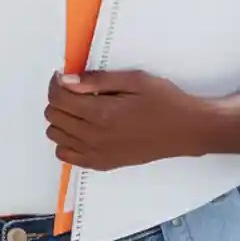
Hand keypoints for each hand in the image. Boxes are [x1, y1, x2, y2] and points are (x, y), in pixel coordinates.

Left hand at [45, 70, 213, 171]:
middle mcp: (94, 137)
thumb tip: (67, 80)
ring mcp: (97, 154)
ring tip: (80, 109)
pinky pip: (66, 155)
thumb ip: (98, 80)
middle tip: (76, 90)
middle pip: (53, 116)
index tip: (65, 76)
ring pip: (55, 135)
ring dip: (61, 119)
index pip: (58, 98)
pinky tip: (82, 129)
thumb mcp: (134, 80)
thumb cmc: (163, 101)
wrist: (186, 130)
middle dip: (58, 98)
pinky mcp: (102, 164)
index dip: (56, 83)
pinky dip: (67, 140)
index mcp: (101, 113)